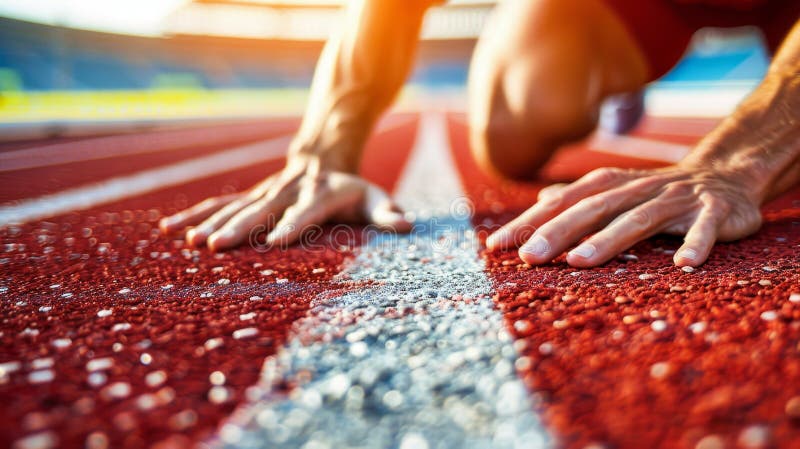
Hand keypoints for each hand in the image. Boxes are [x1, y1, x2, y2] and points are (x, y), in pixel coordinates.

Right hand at [159, 159, 410, 250]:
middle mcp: (289, 191)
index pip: (307, 211)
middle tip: (216, 246)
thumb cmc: (353, 188)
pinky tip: (168, 228)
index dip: (294, 224)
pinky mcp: (250, 194)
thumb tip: (408, 226)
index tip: (277, 242)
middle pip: (263, 209)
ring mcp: (266, 191)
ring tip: (188, 240)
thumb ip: (388, 213)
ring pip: (234, 204)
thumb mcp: (375, 198)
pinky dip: (194, 214)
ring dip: (211, 222)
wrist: (325, 154)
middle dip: (239, 227)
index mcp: (321, 194)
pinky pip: (219, 203)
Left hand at [486, 165, 763, 266]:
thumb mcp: (617, 191)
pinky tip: (684, 264)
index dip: (529, 222)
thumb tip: (541, 200)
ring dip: (609, 239)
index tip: (496, 246)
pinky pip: (704, 227)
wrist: (726, 175)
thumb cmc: (658, 192)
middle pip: (592, 209)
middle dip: (557, 232)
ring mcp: (676, 198)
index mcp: (610, 186)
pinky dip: (696, 243)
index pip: (562, 203)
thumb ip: (581, 198)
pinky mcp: (714, 209)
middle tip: (527, 257)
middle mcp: (637, 189)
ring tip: (580, 261)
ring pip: (639, 218)